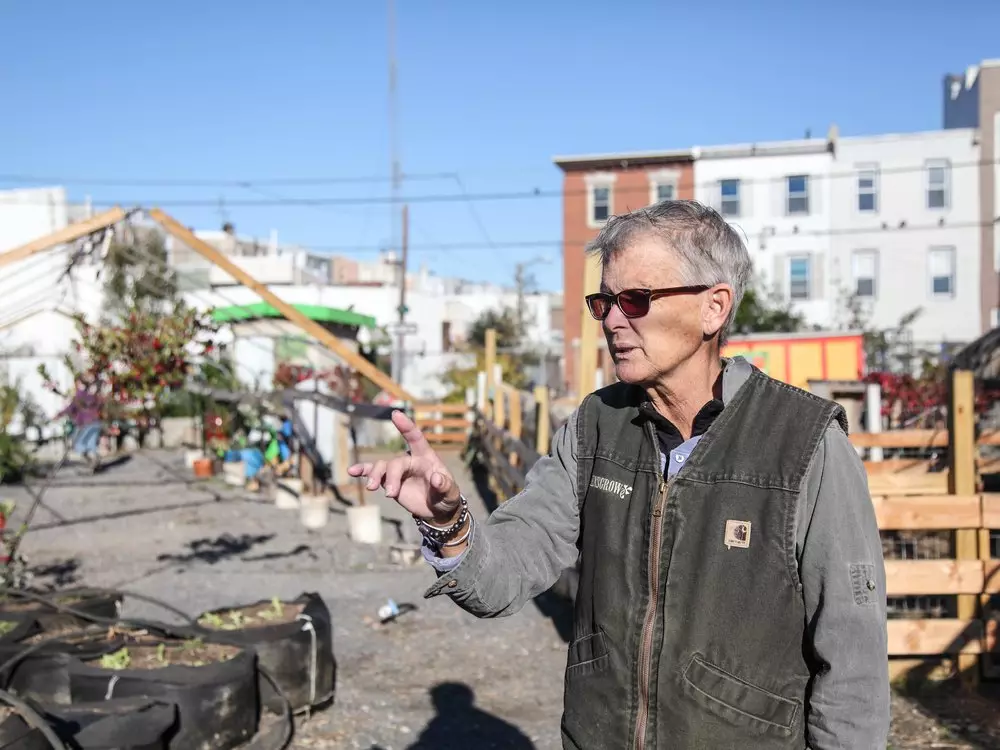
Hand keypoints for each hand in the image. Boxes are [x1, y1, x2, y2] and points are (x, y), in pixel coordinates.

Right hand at [347, 410, 461, 521]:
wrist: (436, 509)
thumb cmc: (446, 496)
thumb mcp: (451, 493)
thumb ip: (445, 486)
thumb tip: (436, 478)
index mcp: (426, 457)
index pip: (416, 438)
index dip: (406, 426)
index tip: (395, 415)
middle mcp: (410, 460)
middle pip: (395, 462)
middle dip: (392, 477)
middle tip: (390, 494)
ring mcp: (398, 471)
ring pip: (381, 466)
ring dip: (375, 476)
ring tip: (372, 488)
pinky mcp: (389, 481)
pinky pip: (373, 473)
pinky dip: (362, 471)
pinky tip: (352, 472)